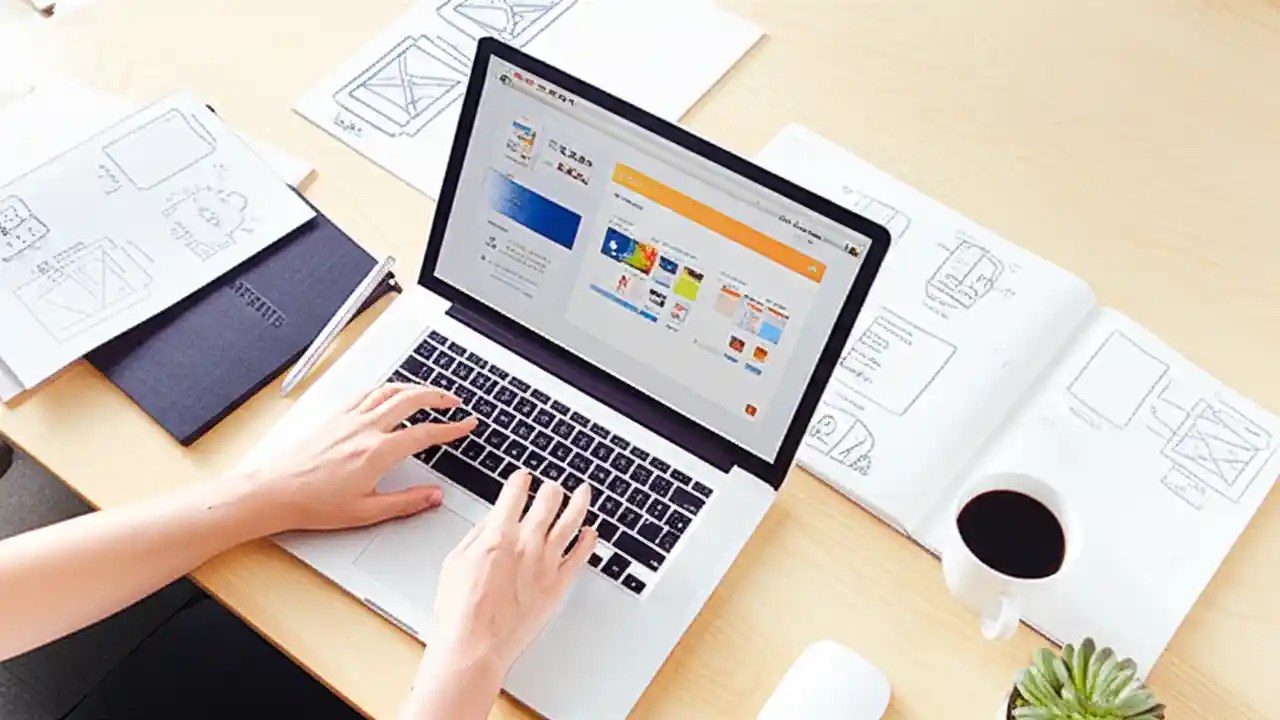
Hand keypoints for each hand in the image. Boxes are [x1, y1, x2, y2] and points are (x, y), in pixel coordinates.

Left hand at [243, 383, 476, 531]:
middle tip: (454, 402)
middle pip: (410, 399)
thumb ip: (406, 502)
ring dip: (414, 387)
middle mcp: (364, 428)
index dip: (451, 428)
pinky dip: (387, 389)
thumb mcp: (366, 512)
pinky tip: (390, 394)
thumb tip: (433, 496)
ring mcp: (348, 418)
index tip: (466, 425)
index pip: (424, 433)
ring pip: (389, 390)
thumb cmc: (313, 504)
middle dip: (438, 396)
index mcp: (377, 452)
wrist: (273, 492)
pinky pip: (367, 393)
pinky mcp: (334, 417)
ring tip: (429, 392)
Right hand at [406, 471, 595, 717]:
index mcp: (499, 534)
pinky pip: (580, 556)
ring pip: (571, 521)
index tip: (523, 477)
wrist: (474, 647)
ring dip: (579, 502)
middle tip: (552, 486)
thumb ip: (477, 536)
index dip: (520, 481)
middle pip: (548, 501)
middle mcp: (527, 544)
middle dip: (550, 489)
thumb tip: (492, 520)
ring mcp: (546, 564)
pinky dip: (588, 541)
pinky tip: (591, 532)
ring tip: (583, 491)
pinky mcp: (558, 586)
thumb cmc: (459, 612)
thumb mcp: (455, 562)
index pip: (516, 493)